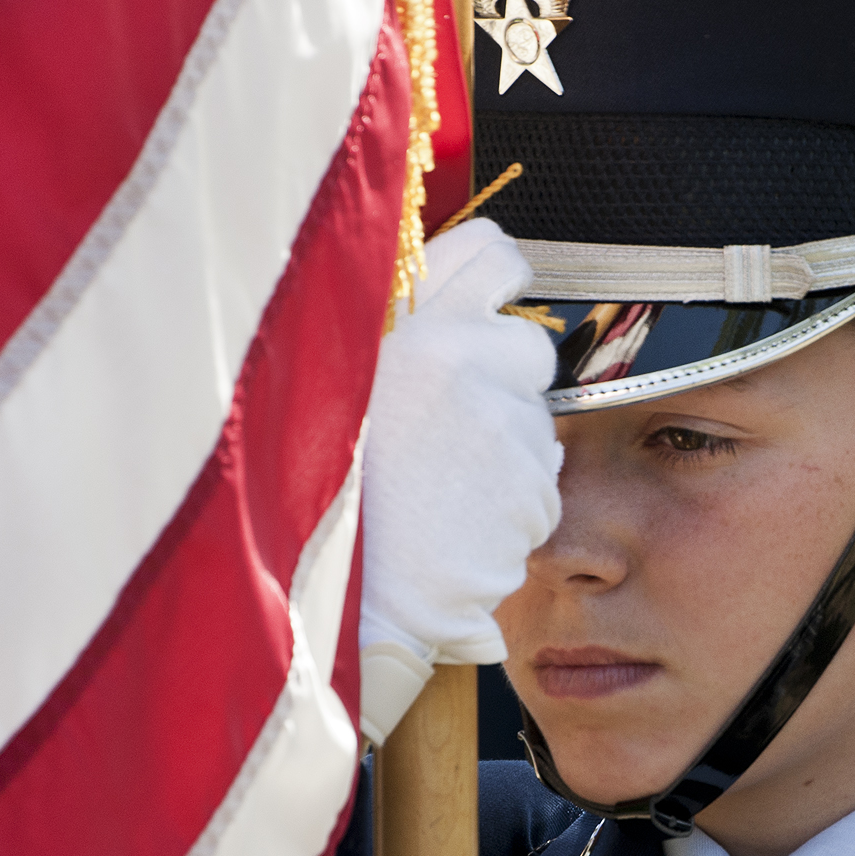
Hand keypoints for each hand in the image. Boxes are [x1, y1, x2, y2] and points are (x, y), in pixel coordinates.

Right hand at [357, 219, 560, 743]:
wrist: (334, 600)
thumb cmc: (316, 498)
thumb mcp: (334, 387)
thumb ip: (398, 339)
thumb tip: (450, 309)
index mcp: (407, 323)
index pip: (491, 255)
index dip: (496, 281)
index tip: (487, 306)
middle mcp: (464, 358)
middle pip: (528, 344)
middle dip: (507, 381)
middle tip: (453, 428)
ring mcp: (505, 425)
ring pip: (536, 425)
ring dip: (505, 454)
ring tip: (437, 494)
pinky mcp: (532, 488)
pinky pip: (539, 489)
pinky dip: (510, 510)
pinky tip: (455, 529)